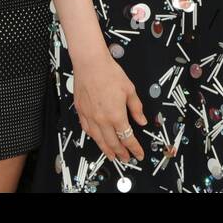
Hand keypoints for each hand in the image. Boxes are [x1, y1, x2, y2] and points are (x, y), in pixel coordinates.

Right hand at [72, 48, 147, 162]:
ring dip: (106, 150)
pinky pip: (87, 130)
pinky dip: (94, 138)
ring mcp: (90, 117)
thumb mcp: (130, 90)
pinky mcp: (81, 112)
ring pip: (98, 140)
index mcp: (116, 115)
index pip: (127, 138)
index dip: (134, 148)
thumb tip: (142, 121)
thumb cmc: (109, 73)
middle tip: (126, 159)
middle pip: (113, 143)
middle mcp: (102, 120)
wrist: (90, 63)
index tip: (139, 154)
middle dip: (121, 153)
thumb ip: (136, 108)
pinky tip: (97, 139)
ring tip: (112, 156)